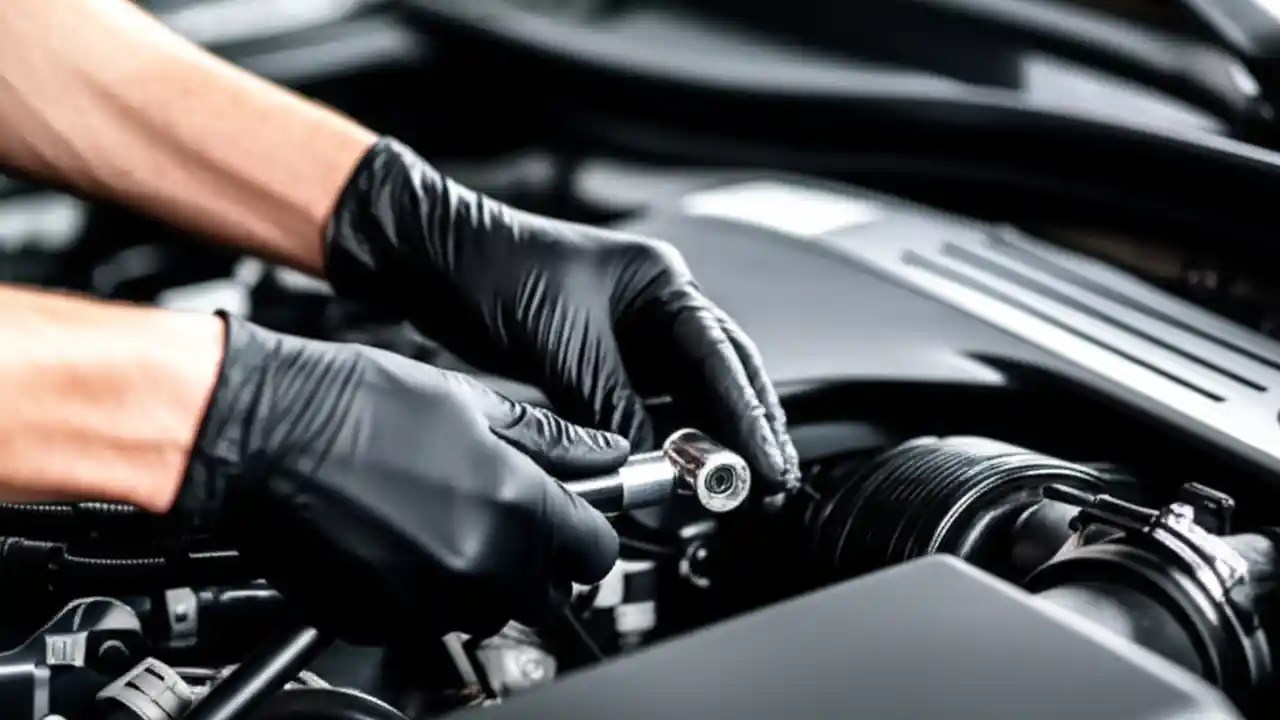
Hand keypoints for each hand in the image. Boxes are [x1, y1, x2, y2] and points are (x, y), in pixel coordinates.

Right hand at [176, 315, 626, 642]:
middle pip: (546, 594)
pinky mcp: (376, 621)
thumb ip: (551, 440)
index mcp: (514, 508)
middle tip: (502, 511)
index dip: (587, 533)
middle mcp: (477, 567)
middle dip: (536, 560)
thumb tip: (603, 452)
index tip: (574, 518)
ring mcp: (425, 603)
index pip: (595, 554)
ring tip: (440, 516)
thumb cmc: (352, 404)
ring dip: (480, 576)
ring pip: (486, 611)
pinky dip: (425, 591)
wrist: (258, 433)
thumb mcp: (470, 402)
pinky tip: (400, 537)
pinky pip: (426, 621)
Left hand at [325, 138, 799, 492]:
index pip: (721, 356)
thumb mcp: (564, 343)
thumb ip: (613, 404)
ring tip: (729, 486)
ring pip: (686, 396)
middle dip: (747, 429)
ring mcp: (628, 336)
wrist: (433, 261)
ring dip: (706, 439)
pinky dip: (661, 439)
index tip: (767, 462)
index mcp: (660, 282)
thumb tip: (651, 464)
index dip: (749, 415)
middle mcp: (654, 307)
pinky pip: (644, 408)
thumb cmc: (496, 269)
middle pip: (720, 376)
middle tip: (769, 482)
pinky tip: (674, 469)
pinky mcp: (598, 363)